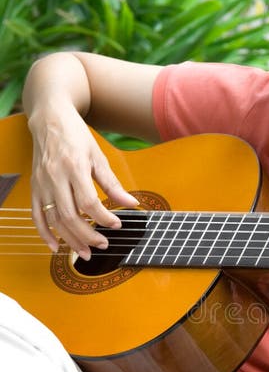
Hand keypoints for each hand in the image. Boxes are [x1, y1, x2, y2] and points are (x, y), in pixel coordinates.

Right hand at [29, 107, 138, 259]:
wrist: (49, 119)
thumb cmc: (75, 136)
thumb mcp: (98, 156)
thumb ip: (112, 184)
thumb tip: (132, 204)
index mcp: (74, 167)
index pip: (89, 202)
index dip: (104, 217)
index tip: (117, 225)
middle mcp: (55, 177)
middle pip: (70, 215)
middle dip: (88, 235)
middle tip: (103, 245)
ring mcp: (42, 184)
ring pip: (54, 219)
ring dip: (70, 239)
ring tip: (86, 252)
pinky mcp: (34, 188)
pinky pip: (36, 216)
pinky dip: (45, 234)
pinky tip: (56, 247)